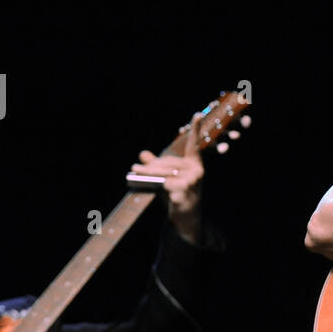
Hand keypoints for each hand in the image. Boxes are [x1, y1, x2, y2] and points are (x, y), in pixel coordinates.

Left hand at [132, 113, 204, 242]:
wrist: (186, 217)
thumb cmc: (177, 193)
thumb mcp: (166, 177)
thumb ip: (155, 166)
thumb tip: (143, 154)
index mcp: (194, 164)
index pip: (194, 145)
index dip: (196, 129)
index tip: (198, 114)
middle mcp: (197, 172)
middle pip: (168, 163)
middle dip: (150, 166)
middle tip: (134, 167)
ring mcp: (193, 184)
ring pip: (165, 174)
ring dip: (148, 175)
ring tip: (135, 173)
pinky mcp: (186, 195)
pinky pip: (167, 187)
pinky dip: (157, 188)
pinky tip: (157, 190)